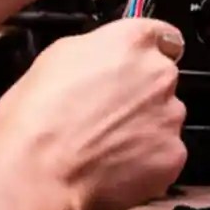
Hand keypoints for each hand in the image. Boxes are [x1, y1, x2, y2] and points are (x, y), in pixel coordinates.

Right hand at [0, 18, 188, 209]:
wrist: (38, 172)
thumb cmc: (36, 117)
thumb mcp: (58, 56)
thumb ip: (99, 50)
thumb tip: (106, 58)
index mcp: (133, 42)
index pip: (166, 37)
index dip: (151, 53)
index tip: (140, 66)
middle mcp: (159, 75)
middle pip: (162, 81)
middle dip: (141, 96)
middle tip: (107, 114)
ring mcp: (170, 116)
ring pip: (165, 119)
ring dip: (144, 128)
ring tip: (104, 144)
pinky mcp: (172, 154)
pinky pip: (165, 154)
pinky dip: (147, 160)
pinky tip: (114, 165)